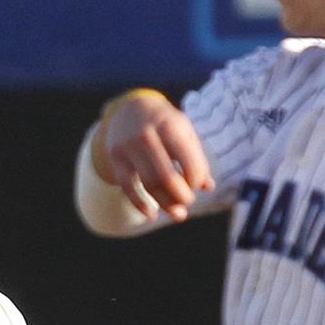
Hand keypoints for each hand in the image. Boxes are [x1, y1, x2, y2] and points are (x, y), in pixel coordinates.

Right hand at [95, 91, 214, 222]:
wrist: (130, 109)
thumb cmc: (165, 123)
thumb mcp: (184, 132)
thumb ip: (197, 157)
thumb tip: (208, 187)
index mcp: (170, 126)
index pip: (189, 163)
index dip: (197, 180)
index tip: (198, 184)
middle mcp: (147, 135)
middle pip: (167, 177)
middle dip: (182, 196)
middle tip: (188, 201)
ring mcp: (129, 147)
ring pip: (149, 185)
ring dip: (166, 204)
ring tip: (178, 214)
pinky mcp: (116, 159)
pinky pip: (128, 187)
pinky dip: (140, 205)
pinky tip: (152, 215)